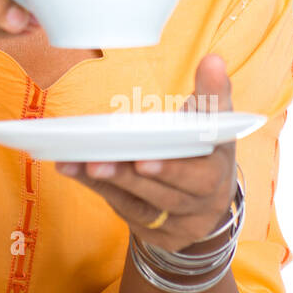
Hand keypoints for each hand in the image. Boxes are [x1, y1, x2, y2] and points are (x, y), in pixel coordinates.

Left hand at [55, 53, 237, 253]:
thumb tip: (213, 59)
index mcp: (219, 173)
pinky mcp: (156, 233)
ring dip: (107, 183)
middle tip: (98, 161)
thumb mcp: (214, 122)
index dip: (172, 169)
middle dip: (130, 179)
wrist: (209, 201)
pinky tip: (73, 167)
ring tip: (77, 161)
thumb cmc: (205, 149)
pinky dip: (98, 188)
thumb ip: (213, 93)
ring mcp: (179, 224)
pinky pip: (124, 210)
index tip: (143, 159)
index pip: (200, 173)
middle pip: (165, 195)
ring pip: (141, 206)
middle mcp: (202, 204)